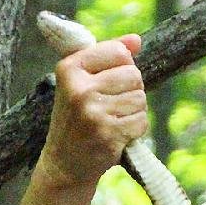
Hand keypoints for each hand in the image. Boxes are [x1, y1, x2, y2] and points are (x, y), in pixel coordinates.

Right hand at [38, 35, 147, 190]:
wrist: (64, 163)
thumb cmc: (76, 119)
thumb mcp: (82, 82)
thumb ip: (108, 57)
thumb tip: (137, 40)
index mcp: (70, 68)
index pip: (118, 52)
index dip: (124, 65)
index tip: (112, 80)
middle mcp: (79, 88)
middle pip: (133, 75)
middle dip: (132, 89)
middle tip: (114, 104)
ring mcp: (93, 113)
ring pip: (140, 98)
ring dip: (135, 110)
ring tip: (115, 119)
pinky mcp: (108, 134)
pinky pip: (141, 121)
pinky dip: (136, 128)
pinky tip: (119, 133)